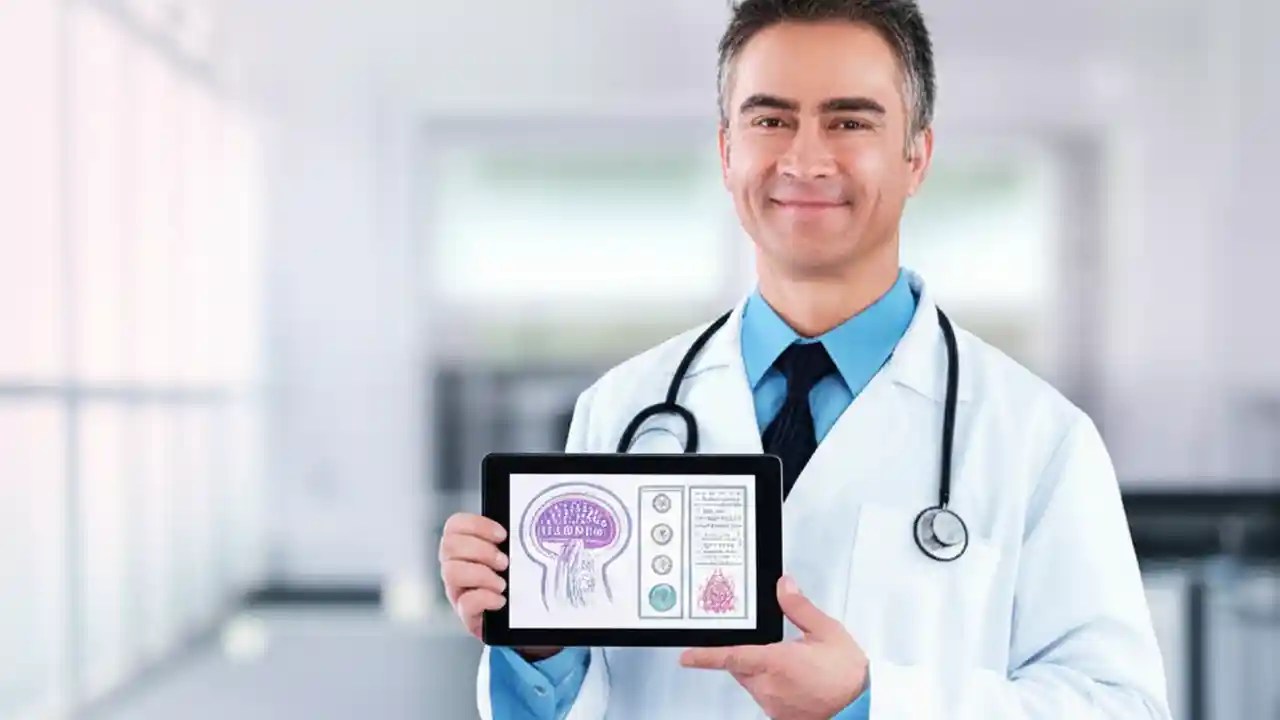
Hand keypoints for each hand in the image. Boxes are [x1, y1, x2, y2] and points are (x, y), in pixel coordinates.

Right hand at [438, 512, 562, 659]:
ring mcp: (458, 592)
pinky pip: (465, 603)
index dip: (476, 525)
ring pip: (451, 572)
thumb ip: (512, 540)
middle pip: (449, 546)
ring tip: (502, 583)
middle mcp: (456, 568)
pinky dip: (485, 598)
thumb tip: (528, 524)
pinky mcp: (467, 615)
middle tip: (504, 561)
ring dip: (481, 574)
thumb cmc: (517, 582)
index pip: (454, 525)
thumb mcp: (514, 556)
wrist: (523, 618)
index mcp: (465, 549)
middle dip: (481, 550)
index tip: (502, 535)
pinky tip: (500, 600)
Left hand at [680, 576, 867, 719]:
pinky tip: (795, 680)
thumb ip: (800, 608)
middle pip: (740, 666)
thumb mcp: (827, 632)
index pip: (730, 656)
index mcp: (775, 662)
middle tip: (767, 644)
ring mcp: (773, 705)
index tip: (686, 656)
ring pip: (752, 682)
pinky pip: (766, 696)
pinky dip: (773, 685)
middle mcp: (768, 686)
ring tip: (792, 662)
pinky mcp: (780, 716)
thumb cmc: (848, 676)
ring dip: (761, 670)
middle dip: (744, 653)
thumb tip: (784, 586)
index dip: (705, 655)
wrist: (862, 709)